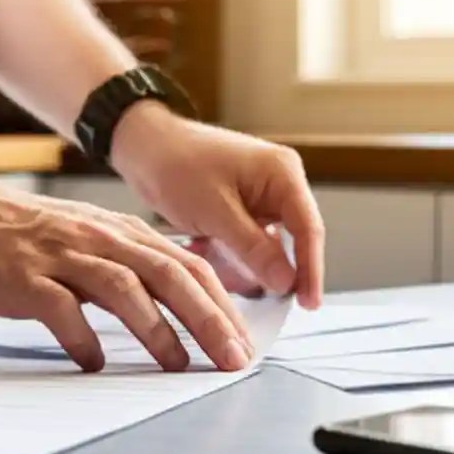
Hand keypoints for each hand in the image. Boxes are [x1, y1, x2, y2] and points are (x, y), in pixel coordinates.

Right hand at [0, 174, 253, 372]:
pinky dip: (82, 338)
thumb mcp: (92, 239)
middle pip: (170, 277)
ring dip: (158, 330)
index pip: (189, 267)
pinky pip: (62, 309)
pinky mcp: (26, 276)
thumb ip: (133, 266)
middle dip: (208, 321)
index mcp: (123, 233)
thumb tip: (183, 306)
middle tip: (232, 360)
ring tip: (178, 365)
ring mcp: (63, 256)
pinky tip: (93, 363)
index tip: (244, 342)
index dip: (223, 306)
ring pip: (125, 289)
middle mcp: (101, 240)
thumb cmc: (28, 234)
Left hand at [111, 103, 325, 309]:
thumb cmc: (176, 165)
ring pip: (269, 246)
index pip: (309, 228)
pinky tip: (219, 267)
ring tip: (235, 284)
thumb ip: (254, 248)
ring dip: (253, 268)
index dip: (311, 270)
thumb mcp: (215, 212)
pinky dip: (236, 259)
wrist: (142, 147)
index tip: (308, 303)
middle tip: (271, 306)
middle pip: (294, 239)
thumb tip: (287, 281)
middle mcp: (278, 184)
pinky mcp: (242, 210)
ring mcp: (261, 197)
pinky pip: (249, 243)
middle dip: (279, 272)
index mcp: (282, 173)